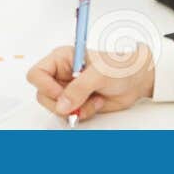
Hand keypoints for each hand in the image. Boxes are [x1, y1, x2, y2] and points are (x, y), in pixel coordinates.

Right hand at [27, 43, 155, 122]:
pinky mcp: (78, 102)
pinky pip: (70, 114)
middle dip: (61, 103)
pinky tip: (97, 102)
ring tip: (93, 99)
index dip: (45, 87)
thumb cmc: (119, 66)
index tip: (61, 94)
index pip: (36, 74)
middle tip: (79, 101)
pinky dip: (84, 113)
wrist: (136, 79)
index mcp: (61, 59)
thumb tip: (61, 105)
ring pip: (56, 108)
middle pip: (42, 95)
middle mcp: (61, 74)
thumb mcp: (98, 74)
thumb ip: (78, 89)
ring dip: (76, 109)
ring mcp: (69, 89)